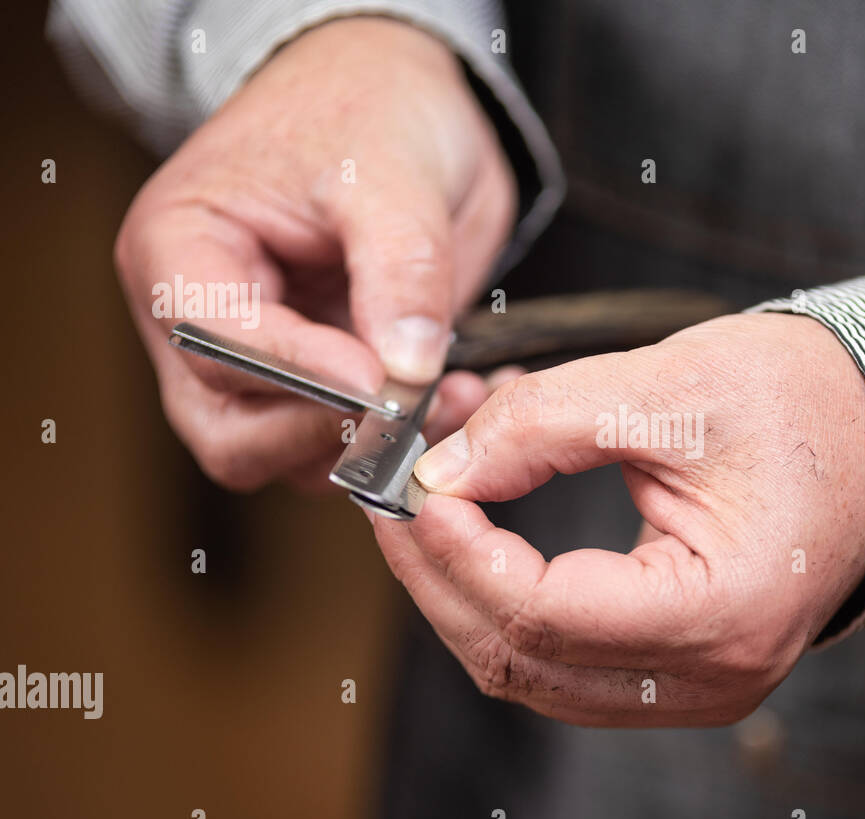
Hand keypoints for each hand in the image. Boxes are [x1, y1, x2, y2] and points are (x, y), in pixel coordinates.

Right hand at [113, 17, 517, 490]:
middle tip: (413, 411)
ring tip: (456, 398)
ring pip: (288, 454)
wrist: (398, 93)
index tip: (379, 379)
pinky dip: (401, 436)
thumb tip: (407, 369)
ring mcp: (260, 358)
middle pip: (230, 432)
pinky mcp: (318, 380)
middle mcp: (199, 319)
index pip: (214, 344)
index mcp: (179, 249)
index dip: (298, 373)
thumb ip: (400, 272)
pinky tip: (460, 397)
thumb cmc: (369, 109)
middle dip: (325, 435)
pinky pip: (346, 440)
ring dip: (373, 447)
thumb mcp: (391, 175)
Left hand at [373, 313, 864, 725]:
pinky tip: (484, 535)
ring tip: (435, 505)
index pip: (545, 613)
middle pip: (521, 659)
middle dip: (439, 575)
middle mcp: (712, 676)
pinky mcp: (679, 672)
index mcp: (725, 610)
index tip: (414, 489)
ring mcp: (697, 687)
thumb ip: (546, 424)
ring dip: (464, 591)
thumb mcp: (673, 388)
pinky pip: (562, 661)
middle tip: (395, 498)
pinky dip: (508, 600)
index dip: (459, 553)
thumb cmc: (809, 408)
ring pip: (530, 671)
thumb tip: (444, 468)